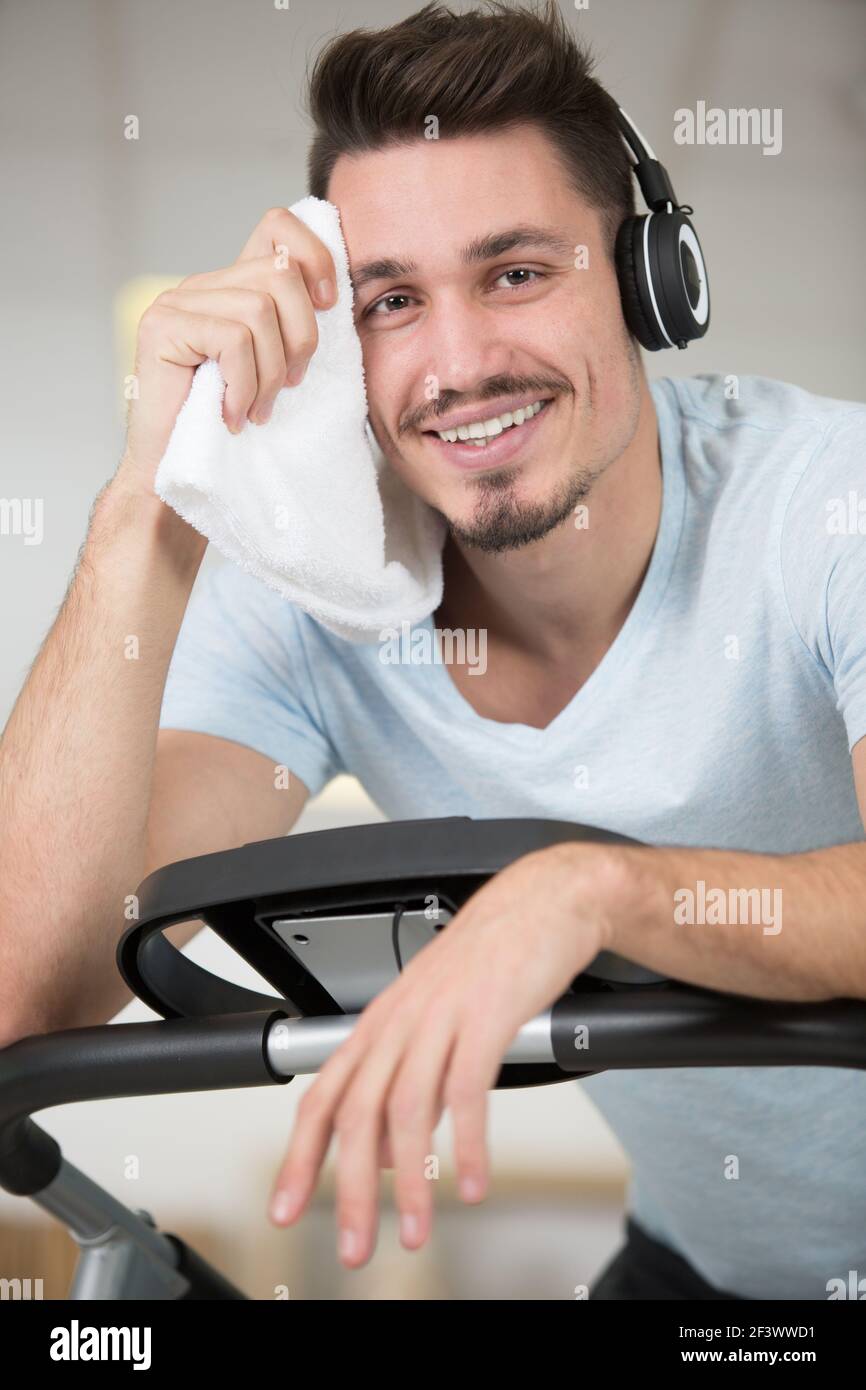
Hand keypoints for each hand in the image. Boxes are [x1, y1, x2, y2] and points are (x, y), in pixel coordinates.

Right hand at [119, 207, 337, 497]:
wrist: (172, 478)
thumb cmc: (230, 434)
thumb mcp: (276, 372)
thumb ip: (293, 330)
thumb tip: (339, 298)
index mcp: (231, 289)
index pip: (277, 226)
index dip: (315, 255)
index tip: (329, 305)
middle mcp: (201, 286)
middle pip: (280, 275)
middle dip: (301, 337)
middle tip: (290, 387)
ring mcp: (176, 302)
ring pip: (259, 309)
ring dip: (270, 373)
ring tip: (258, 411)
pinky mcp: (161, 327)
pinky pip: (232, 339)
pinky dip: (244, 385)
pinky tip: (233, 415)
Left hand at [268, 842, 621, 1266]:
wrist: (542, 902)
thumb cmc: (491, 959)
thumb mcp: (435, 1017)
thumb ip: (411, 1079)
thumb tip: (395, 1148)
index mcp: (381, 1023)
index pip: (323, 1097)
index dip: (299, 1157)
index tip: (285, 1208)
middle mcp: (401, 1021)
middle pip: (358, 1114)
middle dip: (351, 1190)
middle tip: (354, 1247)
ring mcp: (441, 1016)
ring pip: (407, 1109)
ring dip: (410, 1182)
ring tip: (418, 1231)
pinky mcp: (487, 1015)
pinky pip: (467, 1090)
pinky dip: (466, 1144)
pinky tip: (469, 1181)